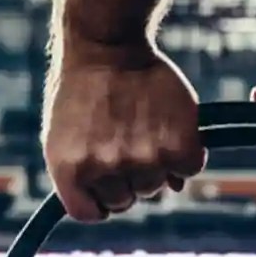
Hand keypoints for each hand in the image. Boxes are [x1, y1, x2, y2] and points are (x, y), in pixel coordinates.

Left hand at [43, 48, 205, 221]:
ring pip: (157, 186)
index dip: (99, 198)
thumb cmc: (83, 90)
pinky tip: (174, 129)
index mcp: (69, 170)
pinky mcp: (177, 144)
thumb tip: (128, 202)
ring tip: (146, 128)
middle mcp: (104, 168)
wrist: (105, 43)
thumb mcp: (65, 135)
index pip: (90, 213)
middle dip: (127, 177)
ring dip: (156, 164)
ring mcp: (141, 158)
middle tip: (126, 140)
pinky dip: (187, 154)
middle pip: (126, 200)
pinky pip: (190, 168)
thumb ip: (89, 175)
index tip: (106, 182)